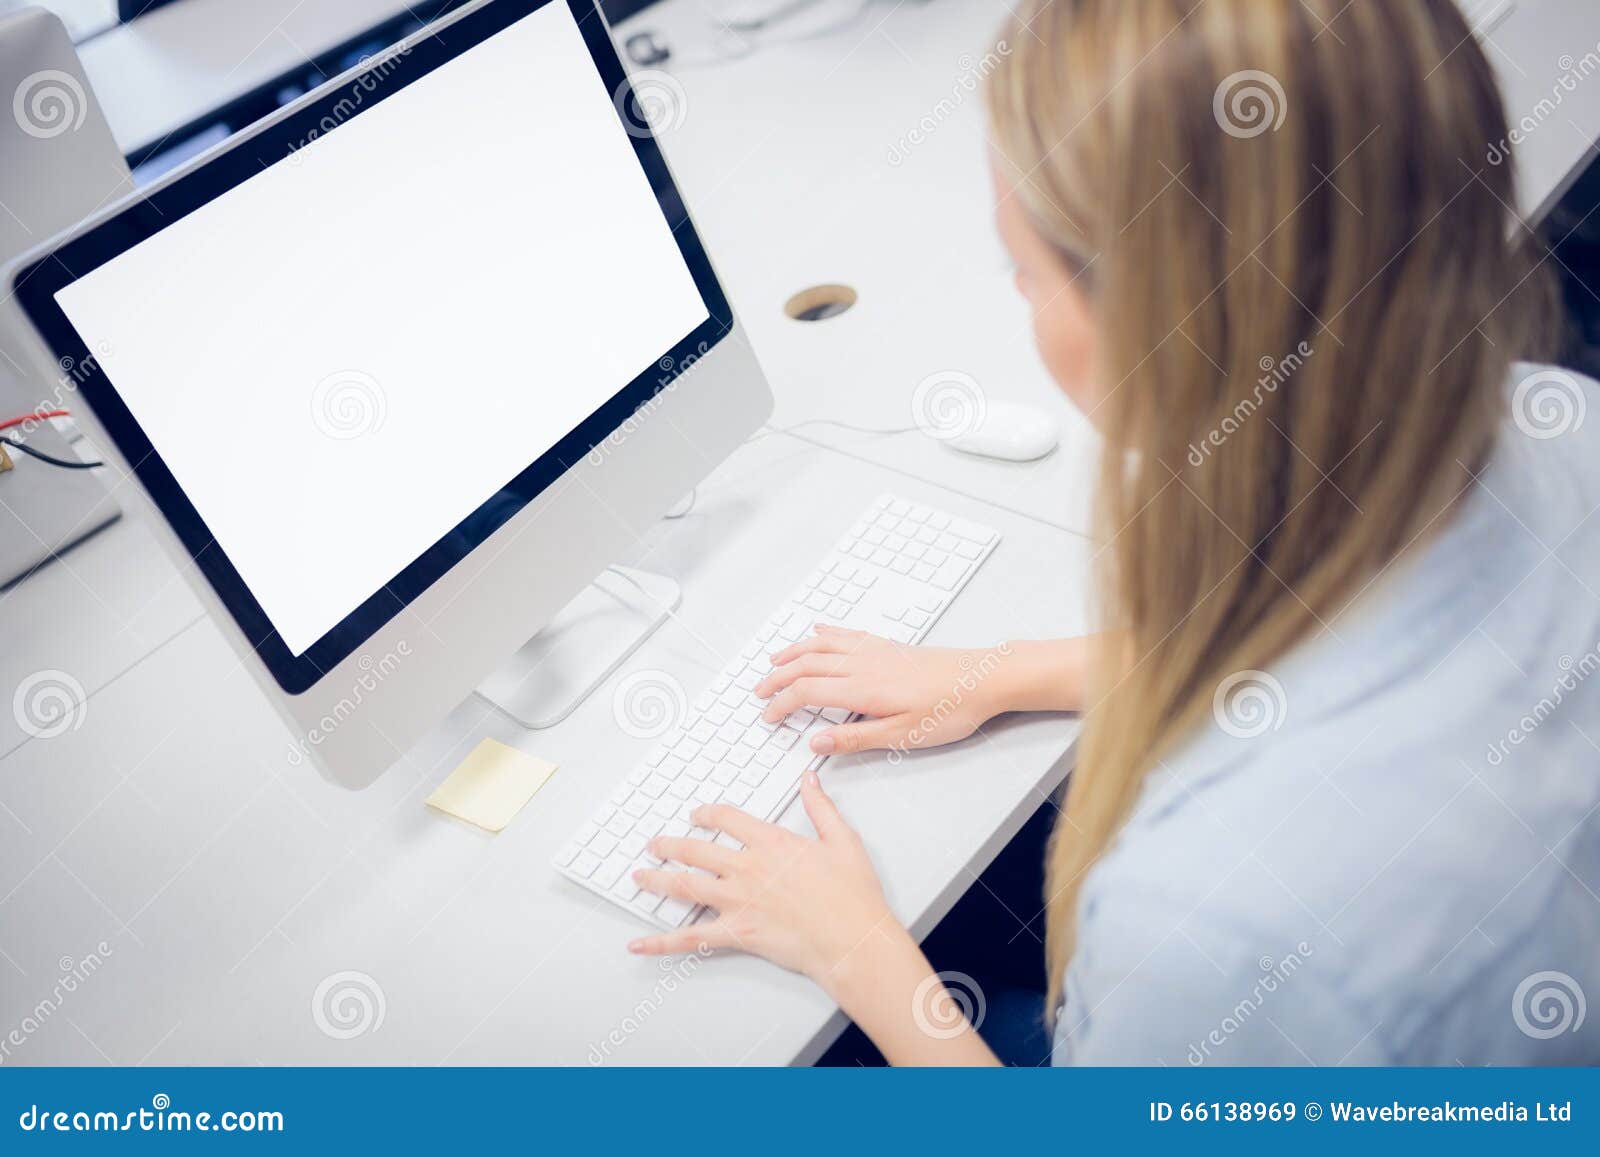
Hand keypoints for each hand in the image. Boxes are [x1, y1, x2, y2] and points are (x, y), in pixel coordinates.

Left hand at [628, 771, 896, 994]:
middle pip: (695, 850)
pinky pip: (690, 938)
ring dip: (656, 880)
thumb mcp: (843, 840)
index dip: (707, 814)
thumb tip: (809, 780)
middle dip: (669, 845)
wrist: (852, 939)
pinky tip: (639, 943)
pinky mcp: (736, 933)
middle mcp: (747, 868)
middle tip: (655, 844)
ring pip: (684, 886)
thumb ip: (821, 807)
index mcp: (771, 843)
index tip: (698, 815)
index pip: (726, 818)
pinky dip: (661, 942)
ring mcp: (737, 901)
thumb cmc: (852, 897)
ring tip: (639, 876)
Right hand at [755, 626, 1014, 756]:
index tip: (767, 716)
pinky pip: (846, 634)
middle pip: (806, 665)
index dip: (780, 705)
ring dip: (793, 652)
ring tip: (774, 659)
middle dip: (777, 677)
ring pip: (821, 645)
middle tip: (759, 692)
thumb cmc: (949, 709)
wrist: (983, 679)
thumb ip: (855, 738)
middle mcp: (862, 663)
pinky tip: (817, 631)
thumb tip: (815, 742)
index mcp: (861, 689)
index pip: (806, 693)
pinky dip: (825, 633)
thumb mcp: (901, 736)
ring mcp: (874, 650)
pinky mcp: (888, 645)